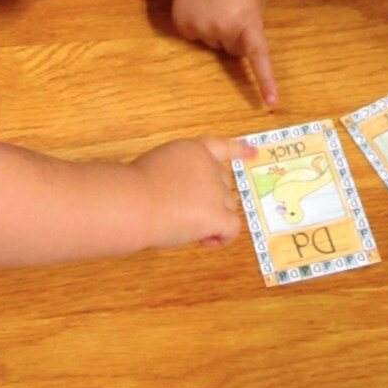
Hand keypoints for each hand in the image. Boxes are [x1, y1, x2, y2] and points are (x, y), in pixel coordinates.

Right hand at [133, 135, 258, 247]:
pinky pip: (232, 229)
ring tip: (186, 227)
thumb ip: (177, 174)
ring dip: (213, 218)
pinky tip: (204, 241)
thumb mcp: (158, 167)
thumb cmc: (134, 187)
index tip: (253, 153)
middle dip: (212, 200)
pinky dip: (222, 238)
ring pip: (228, 207)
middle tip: (185, 213)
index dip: (239, 150)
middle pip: (224, 185)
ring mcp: (215, 190)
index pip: (221, 146)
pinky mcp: (217, 214)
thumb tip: (183, 196)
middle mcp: (209, 166)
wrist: (134, 201)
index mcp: (193, 150)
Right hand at [171, 0, 277, 104]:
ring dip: (217, 30)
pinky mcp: (183, 28)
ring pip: (214, 43)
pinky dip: (198, 25)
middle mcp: (224, 32)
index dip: (266, 80)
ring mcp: (201, 31)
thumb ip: (256, 17)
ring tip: (215, 2)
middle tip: (233, 11)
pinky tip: (199, 5)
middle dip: (236, 38)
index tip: (271, 102)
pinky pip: (196, 36)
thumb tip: (248, 33)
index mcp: (247, 23)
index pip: (259, 57)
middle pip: (234, 50)